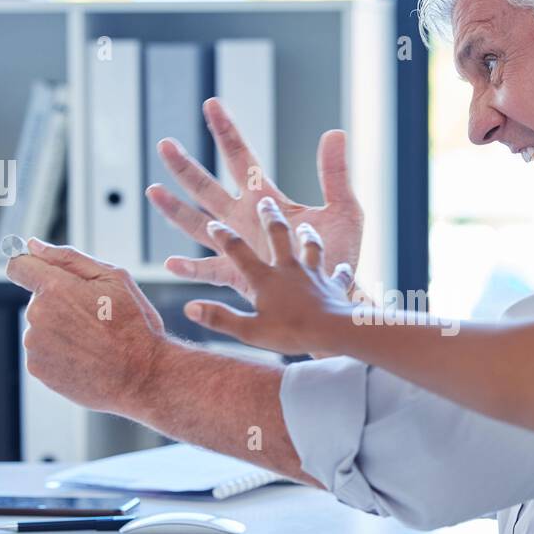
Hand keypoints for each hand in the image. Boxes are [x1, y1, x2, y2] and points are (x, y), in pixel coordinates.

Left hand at [5, 238, 172, 417]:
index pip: (18, 266)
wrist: (142, 376)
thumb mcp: (114, 279)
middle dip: (59, 303)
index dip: (30, 266)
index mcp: (55, 288)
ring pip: (40, 327)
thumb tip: (34, 246)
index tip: (41, 274)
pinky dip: (59, 352)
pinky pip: (42, 351)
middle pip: (37, 300)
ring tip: (93, 342)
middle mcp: (38, 315)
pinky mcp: (37, 368)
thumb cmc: (133, 326)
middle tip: (94, 318)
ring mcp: (35, 344)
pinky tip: (85, 357)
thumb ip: (69, 258)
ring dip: (59, 329)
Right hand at [147, 97, 362, 302]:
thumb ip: (334, 174)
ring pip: (198, 225)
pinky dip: (191, 269)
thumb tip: (334, 132)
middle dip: (186, 168)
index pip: (243, 159)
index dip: (227, 132)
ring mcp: (240, 247)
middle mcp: (246, 219)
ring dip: (176, 210)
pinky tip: (171, 263)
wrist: (338, 291)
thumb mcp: (343, 210)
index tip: (211, 104)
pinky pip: (211, 271)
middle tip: (164, 144)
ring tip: (153, 191)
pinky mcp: (240, 276)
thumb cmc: (341, 251)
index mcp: (268, 199)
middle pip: (208, 188)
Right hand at [183, 197, 356, 355]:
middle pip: (278, 234)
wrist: (334, 330)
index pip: (238, 252)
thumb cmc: (291, 332)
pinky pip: (340, 274)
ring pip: (310, 246)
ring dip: (307, 235)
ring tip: (306, 227)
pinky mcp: (334, 285)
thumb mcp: (249, 330)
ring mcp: (314, 274)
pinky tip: (344, 267)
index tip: (213, 224)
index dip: (224, 238)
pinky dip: (342, 271)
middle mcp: (289, 268)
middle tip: (265, 201)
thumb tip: (189, 308)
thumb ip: (220, 318)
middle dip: (270, 216)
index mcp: (265, 278)